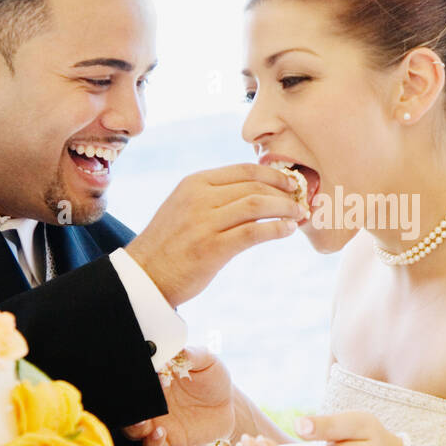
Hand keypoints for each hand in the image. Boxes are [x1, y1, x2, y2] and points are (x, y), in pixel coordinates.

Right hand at [123, 346, 235, 445]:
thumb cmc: (213, 380)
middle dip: (127, 404)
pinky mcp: (167, 441)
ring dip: (134, 425)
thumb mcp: (207, 361)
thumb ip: (193, 355)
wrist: (228, 407)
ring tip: (143, 420)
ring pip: (133, 428)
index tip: (144, 372)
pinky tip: (160, 433)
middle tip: (135, 400)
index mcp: (156, 379)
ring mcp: (157, 422)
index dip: (137, 375)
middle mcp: (152, 401)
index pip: (137, 377)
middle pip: (128, 405)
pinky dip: (151, 442)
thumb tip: (180, 350)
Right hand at [124, 164, 307, 306]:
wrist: (144, 275)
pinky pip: (254, 231)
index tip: (290, 184)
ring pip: (258, 204)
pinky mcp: (212, 248)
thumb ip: (214, 196)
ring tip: (299, 216)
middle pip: (255, 185)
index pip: (244, 170)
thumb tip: (256, 192)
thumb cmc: (170, 244)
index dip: (273, 175)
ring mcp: (205, 222)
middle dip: (285, 192)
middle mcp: (200, 197)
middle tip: (301, 201)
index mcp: (195, 183)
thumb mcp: (185, 207)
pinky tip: (287, 231)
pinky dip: (277, 229)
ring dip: (285, 209)